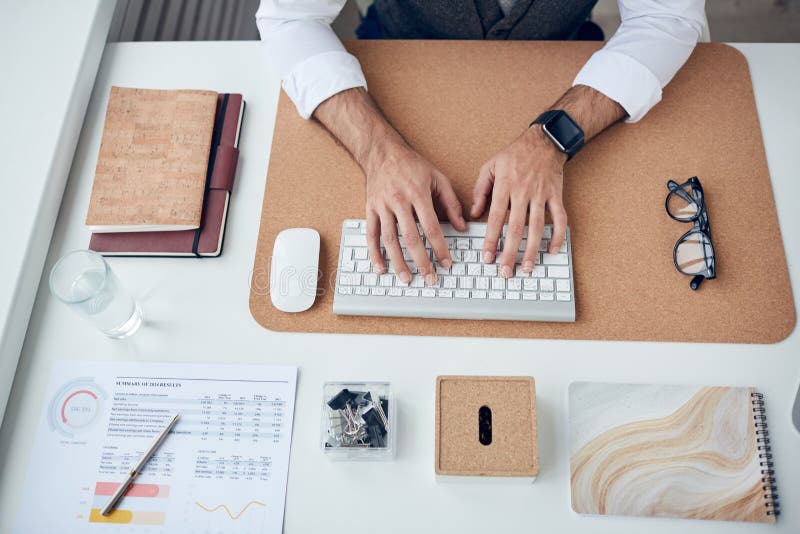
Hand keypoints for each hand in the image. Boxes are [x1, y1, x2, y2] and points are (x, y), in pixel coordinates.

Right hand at [365, 139, 465, 283]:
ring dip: (398, 262)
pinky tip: (380, 268)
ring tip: (406, 278)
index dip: (440, 247)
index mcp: (418, 193)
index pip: (431, 227)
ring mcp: (382, 206)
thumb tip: (461, 226)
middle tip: (429, 278)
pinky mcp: (370, 209)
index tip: (446, 262)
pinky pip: (371, 235)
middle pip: (410, 237)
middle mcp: (398, 201)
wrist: (382, 152)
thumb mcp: (437, 177)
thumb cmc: (411, 165)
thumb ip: (451, 203)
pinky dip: (374, 253)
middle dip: (421, 261)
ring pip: (390, 239)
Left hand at [471, 125, 567, 277]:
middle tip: (505, 272)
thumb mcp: (490, 166)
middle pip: (516, 228)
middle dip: (510, 252)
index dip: (491, 239)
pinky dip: (558, 235)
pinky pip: (560, 218)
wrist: (544, 140)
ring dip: (533, 250)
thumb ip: (480, 190)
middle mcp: (523, 192)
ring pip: (537, 227)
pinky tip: (552, 250)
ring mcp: (541, 195)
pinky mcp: (556, 195)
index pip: (496, 218)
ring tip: (528, 268)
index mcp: (505, 186)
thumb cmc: (514, 154)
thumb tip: (473, 213)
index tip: (487, 257)